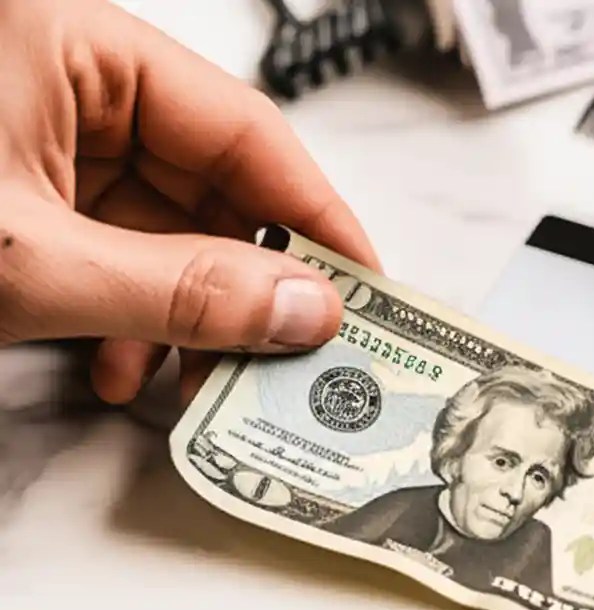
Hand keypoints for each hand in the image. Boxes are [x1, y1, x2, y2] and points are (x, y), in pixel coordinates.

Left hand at [0, 0, 380, 405]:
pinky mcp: (22, 194)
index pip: (242, 128)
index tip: (364, 288)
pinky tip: (127, 370)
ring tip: (203, 387)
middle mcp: (66, 82)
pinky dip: (129, 317)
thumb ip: (178, 289)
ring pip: (164, 229)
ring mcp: (41, 138)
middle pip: (210, 185)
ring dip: (188, 318)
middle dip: (246, 288)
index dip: (314, 216)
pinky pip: (110, 250)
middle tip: (294, 358)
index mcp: (72, 44)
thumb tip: (304, 308)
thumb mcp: (31, 264)